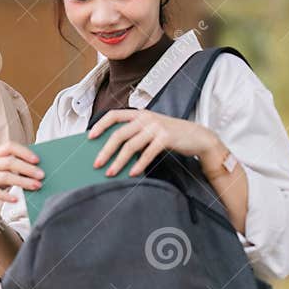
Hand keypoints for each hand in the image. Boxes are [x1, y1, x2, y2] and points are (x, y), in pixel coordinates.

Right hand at [0, 142, 42, 217]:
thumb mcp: (1, 170)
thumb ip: (15, 167)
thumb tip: (39, 169)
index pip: (9, 147)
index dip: (24, 152)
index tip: (37, 160)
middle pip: (9, 162)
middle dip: (27, 168)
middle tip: (42, 175)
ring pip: (4, 177)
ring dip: (22, 182)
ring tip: (36, 186)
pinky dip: (6, 195)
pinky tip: (16, 199)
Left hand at [88, 109, 221, 176]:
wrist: (198, 136)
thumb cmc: (171, 135)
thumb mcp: (151, 129)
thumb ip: (134, 134)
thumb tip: (111, 151)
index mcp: (139, 114)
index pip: (114, 115)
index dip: (100, 125)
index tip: (90, 137)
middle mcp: (146, 118)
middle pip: (119, 134)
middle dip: (106, 151)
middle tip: (96, 164)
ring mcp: (156, 127)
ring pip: (131, 145)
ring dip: (119, 161)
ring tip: (111, 173)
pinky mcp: (166, 137)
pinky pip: (147, 153)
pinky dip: (139, 165)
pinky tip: (133, 174)